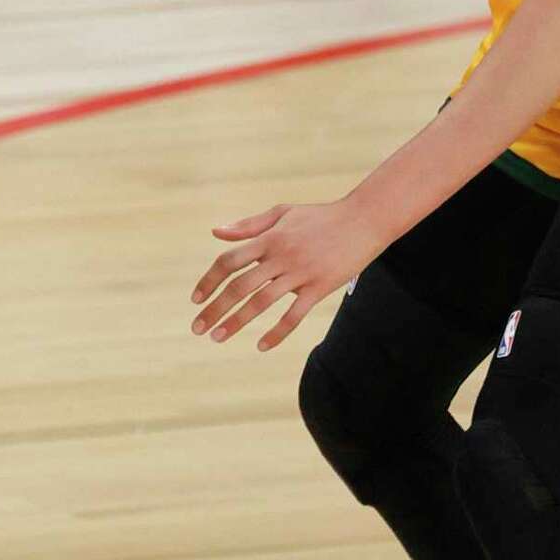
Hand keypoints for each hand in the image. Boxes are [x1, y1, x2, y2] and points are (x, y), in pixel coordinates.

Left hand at [188, 199, 389, 351]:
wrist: (363, 220)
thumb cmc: (319, 216)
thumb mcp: (282, 213)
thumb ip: (248, 226)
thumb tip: (216, 232)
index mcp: (268, 238)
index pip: (230, 261)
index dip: (209, 281)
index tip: (195, 299)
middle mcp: (280, 257)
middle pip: (240, 286)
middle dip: (215, 308)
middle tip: (197, 328)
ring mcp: (300, 273)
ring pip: (262, 303)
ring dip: (236, 322)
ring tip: (217, 337)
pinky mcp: (320, 288)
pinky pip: (294, 315)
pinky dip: (277, 332)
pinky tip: (261, 346)